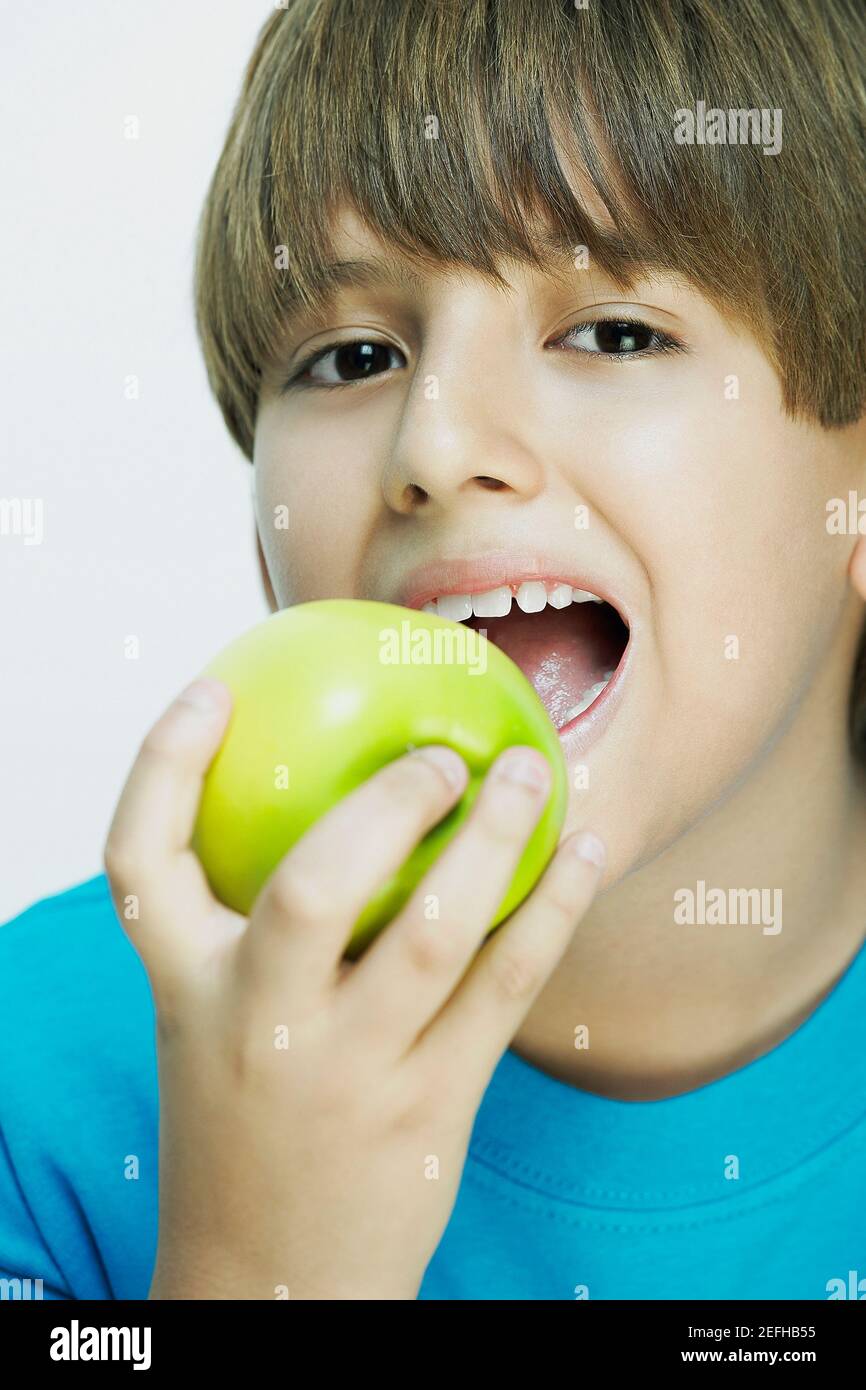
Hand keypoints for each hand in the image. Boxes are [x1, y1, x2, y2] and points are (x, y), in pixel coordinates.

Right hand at [104, 676, 604, 1299]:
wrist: (269, 1283)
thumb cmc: (245, 1129)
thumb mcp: (215, 1029)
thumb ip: (249, 935)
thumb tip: (331, 809)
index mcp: (186, 993)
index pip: (140, 864)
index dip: (164, 764)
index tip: (213, 690)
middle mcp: (259, 1026)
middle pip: (312, 884)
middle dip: (388, 801)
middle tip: (442, 754)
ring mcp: (350, 1071)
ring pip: (435, 931)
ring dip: (496, 838)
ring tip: (536, 772)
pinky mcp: (430, 1108)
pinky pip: (505, 987)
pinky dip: (551, 907)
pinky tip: (582, 853)